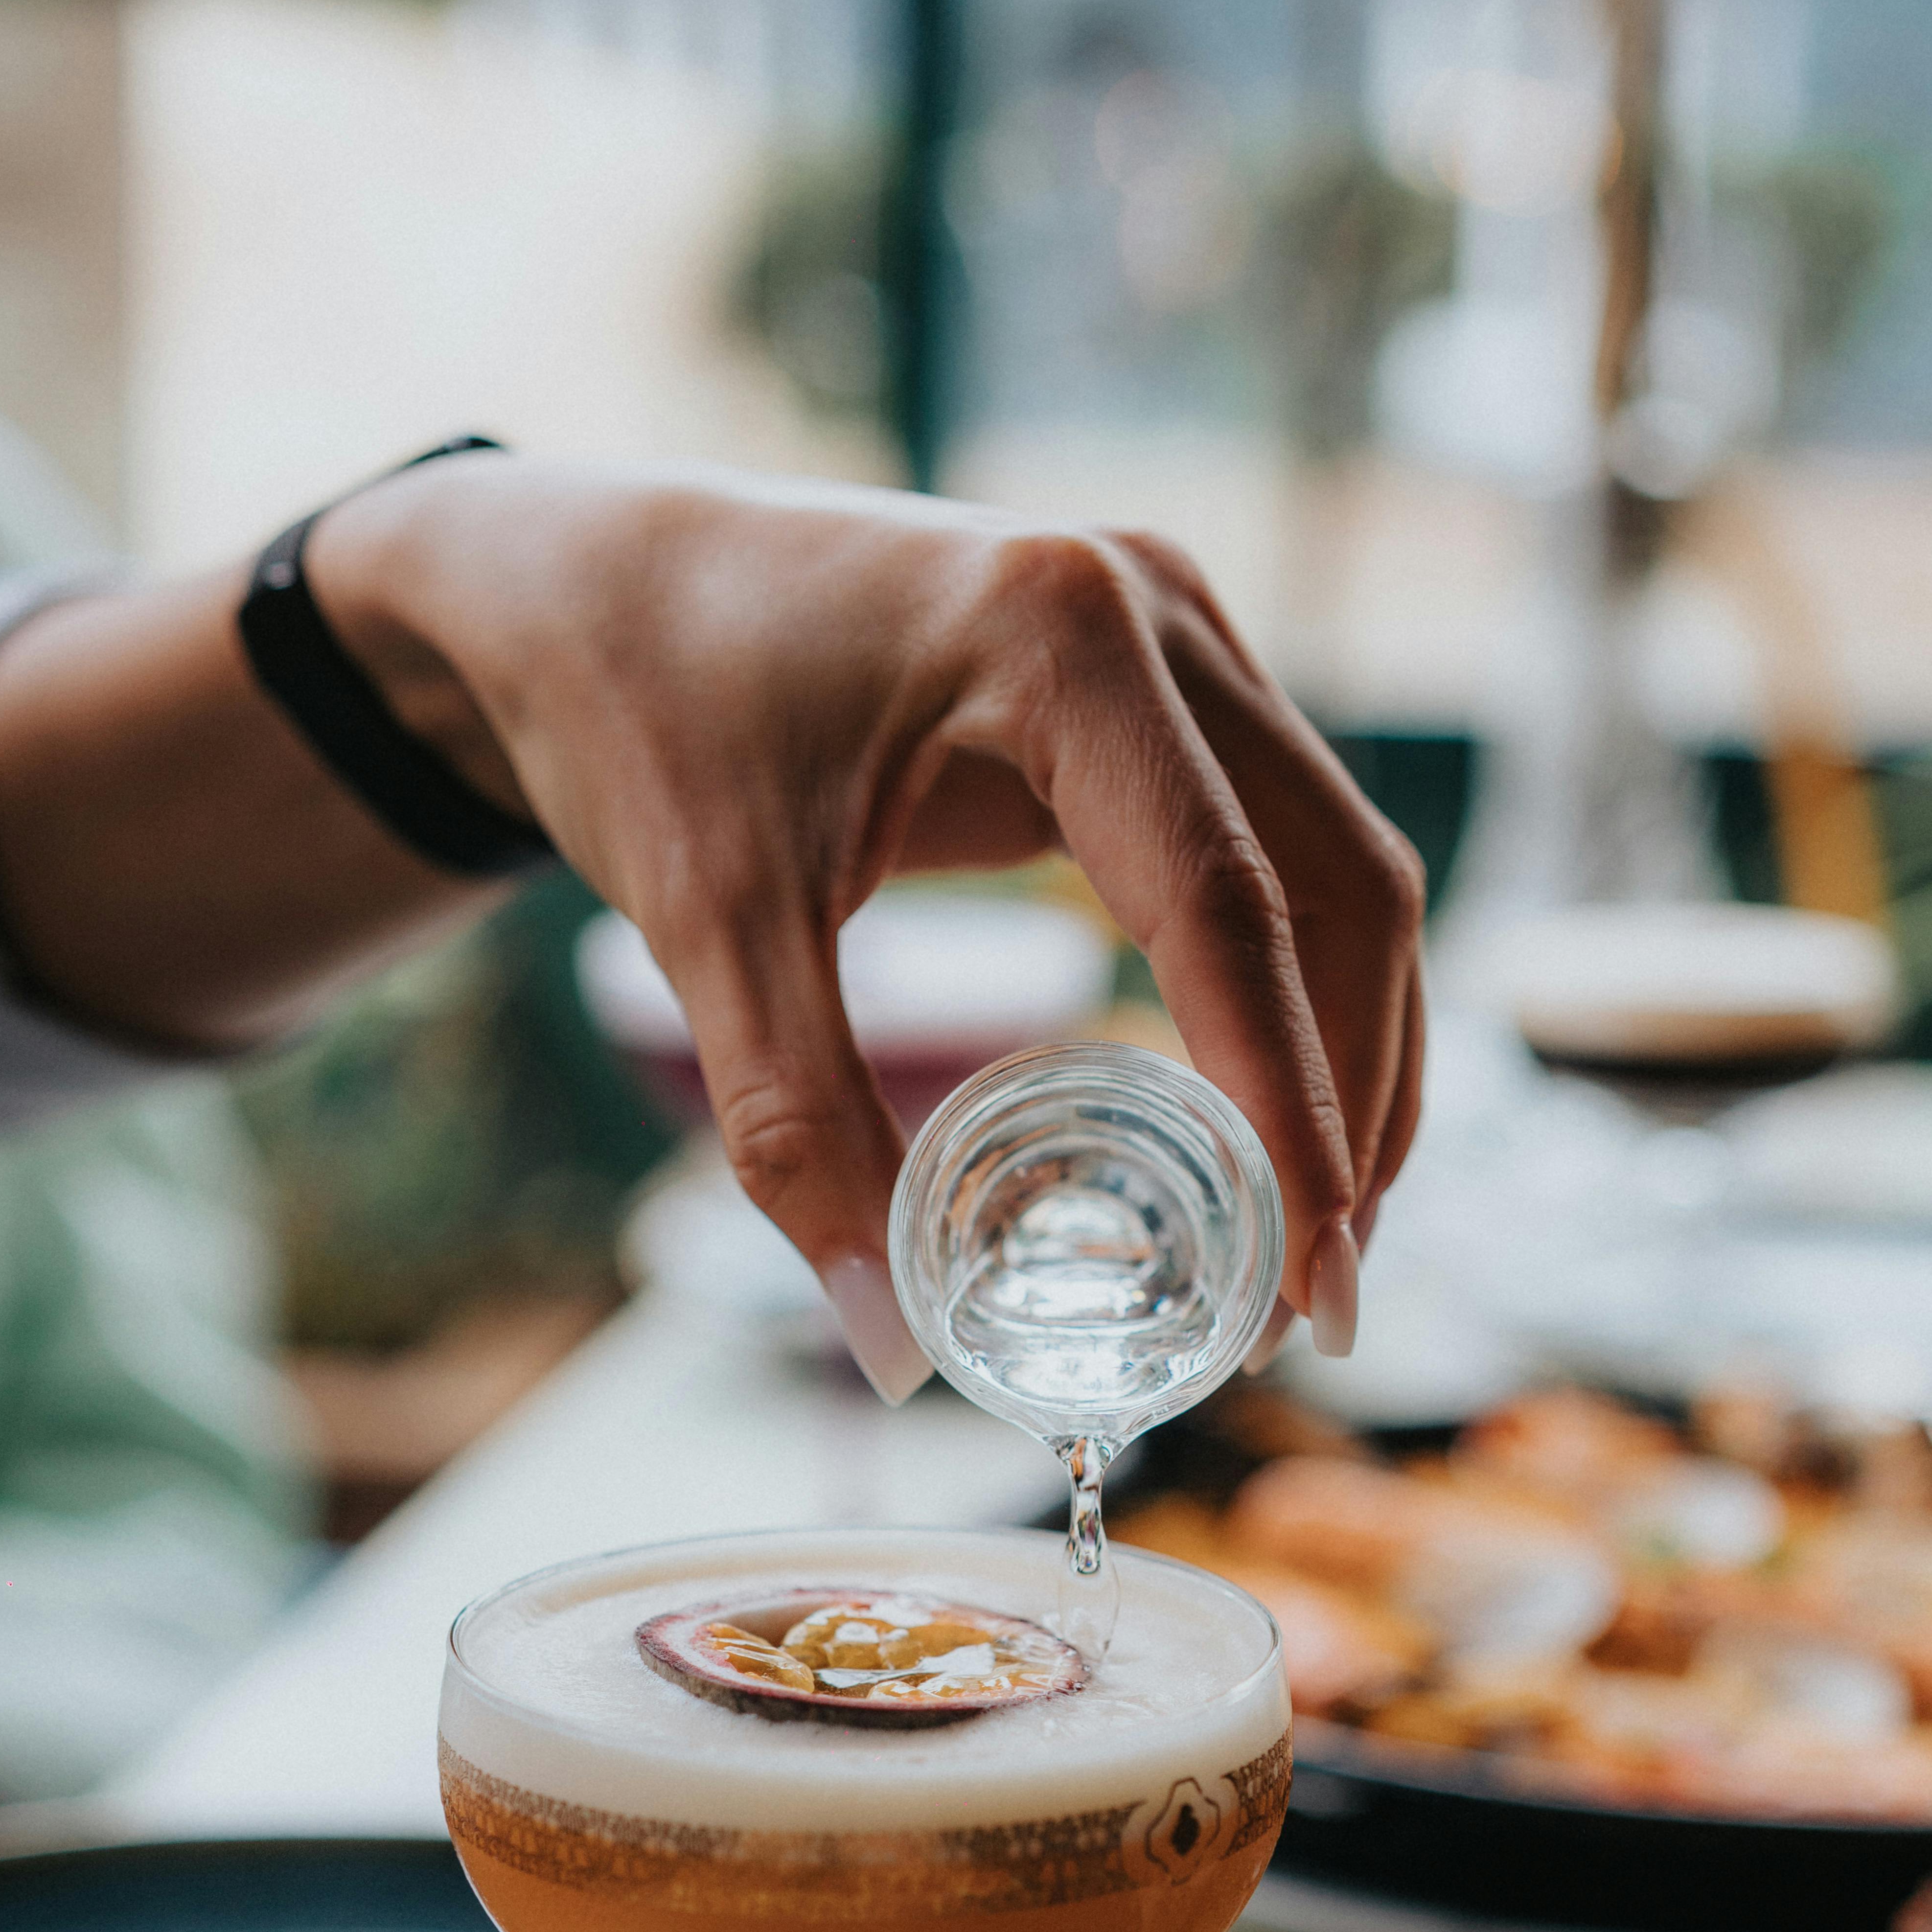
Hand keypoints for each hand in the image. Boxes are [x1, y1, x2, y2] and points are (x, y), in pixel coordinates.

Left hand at [316, 454, 1424, 1395]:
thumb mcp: (708, 927)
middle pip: (1337, 888)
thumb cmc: (637, 711)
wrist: (581, 576)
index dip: (1292, 1112)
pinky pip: (1282, 851)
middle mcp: (1151, 612)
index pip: (1232, 909)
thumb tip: (894, 1354)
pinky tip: (1277, 1124)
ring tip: (1315, 1242)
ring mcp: (1173, 635)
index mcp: (1057, 637)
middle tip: (1317, 1302)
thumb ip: (800, 1135)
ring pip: (1339, 869)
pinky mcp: (1156, 684)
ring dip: (1350, 1057)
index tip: (1312, 1283)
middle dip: (1350, 1106)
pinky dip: (1299, 993)